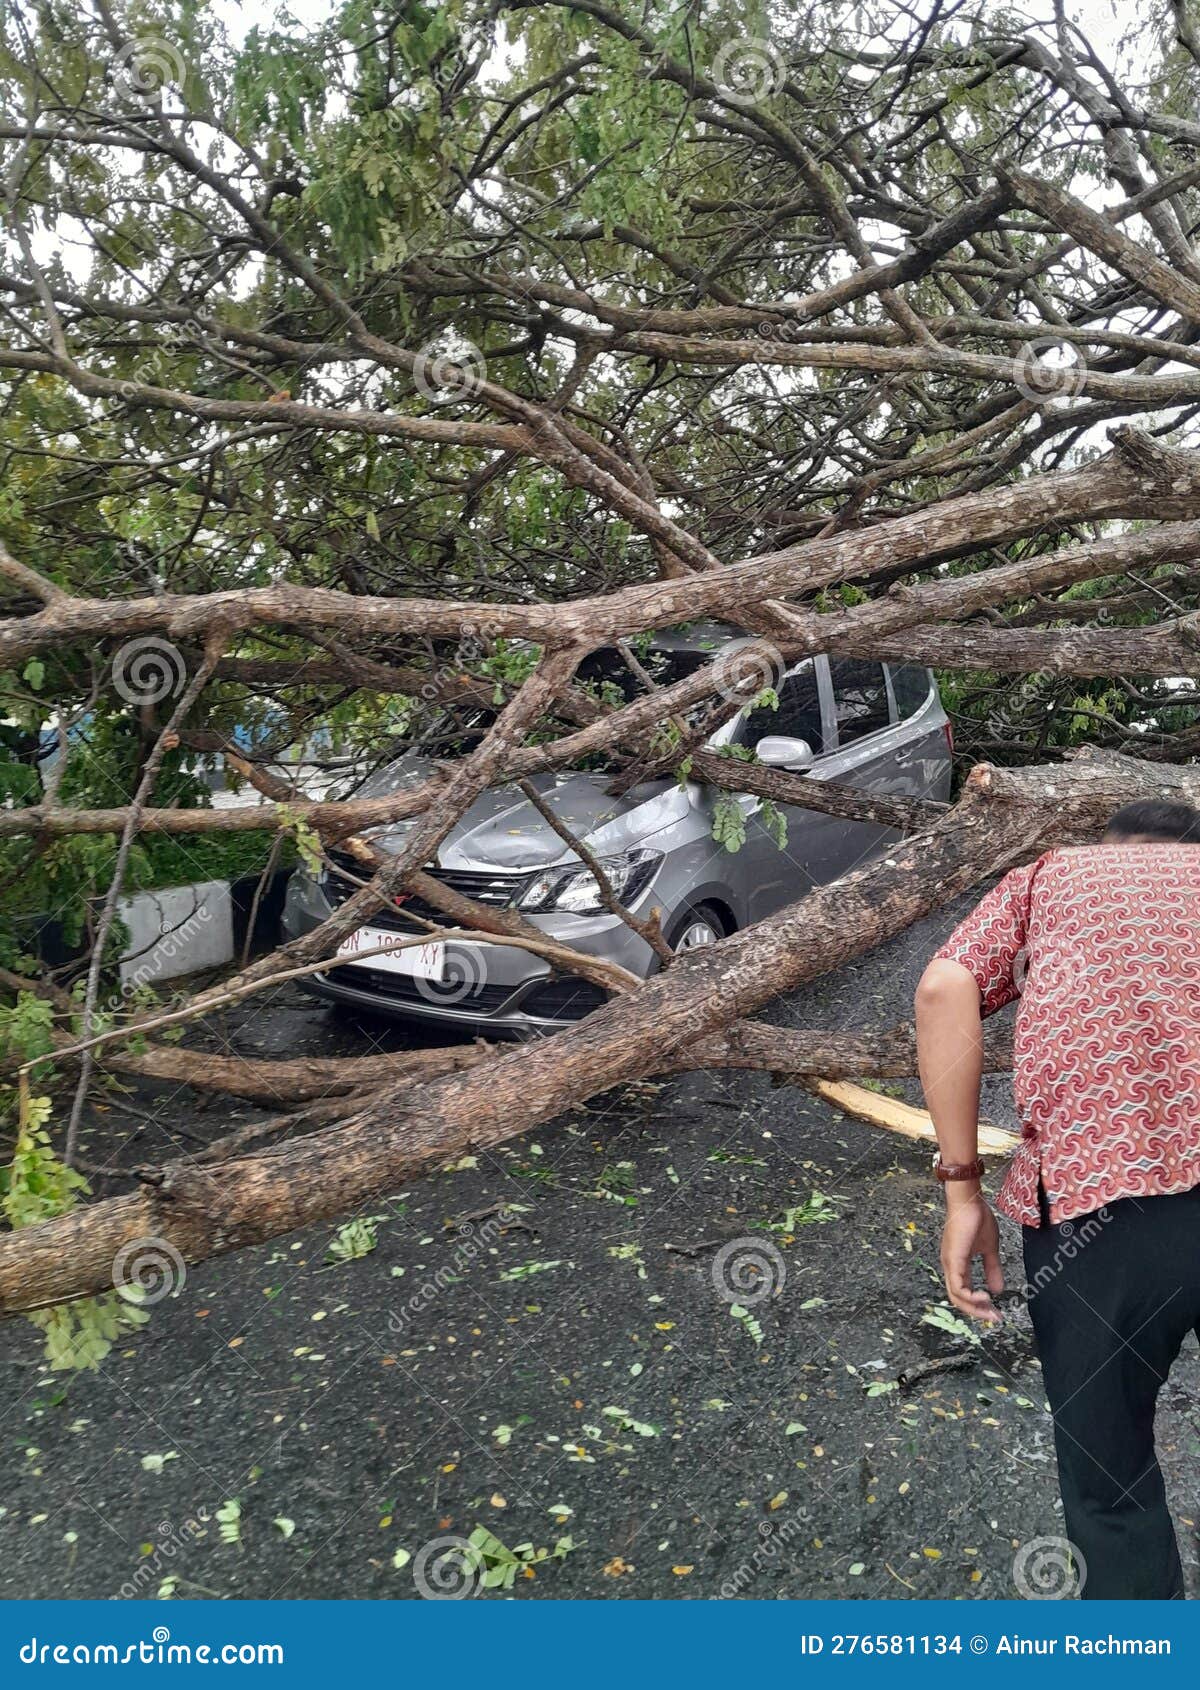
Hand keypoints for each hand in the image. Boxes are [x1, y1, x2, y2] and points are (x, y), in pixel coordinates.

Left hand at [940, 1190, 1003, 1323]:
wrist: (969, 1200)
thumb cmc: (977, 1219)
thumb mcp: (989, 1249)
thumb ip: (992, 1269)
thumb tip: (998, 1290)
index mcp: (958, 1265)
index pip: (964, 1293)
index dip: (979, 1306)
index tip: (996, 1313)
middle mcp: (950, 1267)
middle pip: (958, 1300)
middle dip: (977, 1312)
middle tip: (995, 1318)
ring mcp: (949, 1264)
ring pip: (956, 1297)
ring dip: (974, 1308)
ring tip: (991, 1310)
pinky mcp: (952, 1259)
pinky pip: (957, 1286)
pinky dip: (970, 1297)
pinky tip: (985, 1297)